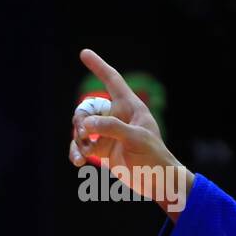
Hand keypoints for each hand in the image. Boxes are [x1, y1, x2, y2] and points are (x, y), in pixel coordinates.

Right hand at [68, 49, 191, 214]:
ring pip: (81, 127)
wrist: (158, 183)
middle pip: (88, 107)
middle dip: (81, 119)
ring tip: (83, 153)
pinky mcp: (101, 149)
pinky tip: (78, 161)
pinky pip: (81, 145)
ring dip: (77, 138)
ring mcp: (107, 133)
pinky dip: (77, 151)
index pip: (112, 81)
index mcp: (130, 107)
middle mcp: (116, 117)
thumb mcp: (136, 139)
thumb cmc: (154, 157)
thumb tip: (86, 124)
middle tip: (85, 134)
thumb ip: (111, 128)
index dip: (99, 67)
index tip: (85, 53)